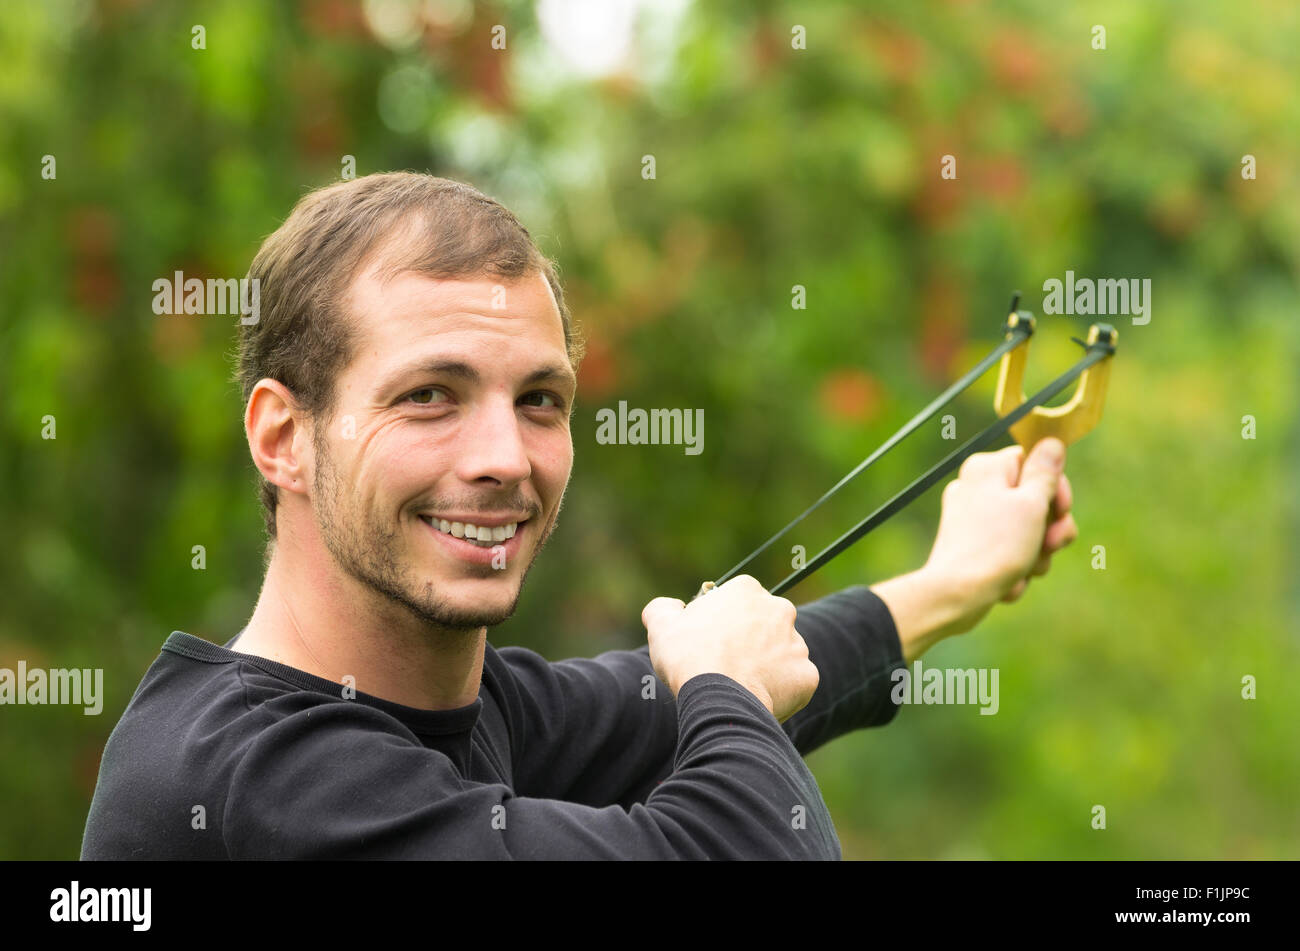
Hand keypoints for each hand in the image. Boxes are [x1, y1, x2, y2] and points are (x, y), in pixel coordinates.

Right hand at [641, 575, 818, 722]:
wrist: (718, 699)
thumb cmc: (688, 658)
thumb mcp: (661, 625)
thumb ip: (664, 608)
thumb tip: (669, 607)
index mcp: (747, 590)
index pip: (738, 600)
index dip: (722, 621)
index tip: (710, 640)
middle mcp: (779, 610)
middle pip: (766, 624)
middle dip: (751, 640)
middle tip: (727, 664)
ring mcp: (797, 643)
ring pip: (782, 653)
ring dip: (767, 666)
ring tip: (742, 686)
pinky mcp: (807, 675)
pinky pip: (795, 681)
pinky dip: (781, 691)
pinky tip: (759, 698)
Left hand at [923, 437, 1077, 631]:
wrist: (958, 595)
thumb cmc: (996, 547)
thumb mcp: (1031, 505)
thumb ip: (1045, 473)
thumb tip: (1052, 442)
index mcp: (986, 468)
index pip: (1035, 463)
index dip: (1056, 489)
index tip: (1062, 510)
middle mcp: (975, 488)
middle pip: (1034, 500)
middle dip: (1049, 529)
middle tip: (1049, 545)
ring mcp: (972, 519)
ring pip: (1026, 531)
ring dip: (1036, 554)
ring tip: (1025, 569)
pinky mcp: (972, 546)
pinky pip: (1009, 552)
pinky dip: (1016, 568)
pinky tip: (1009, 582)